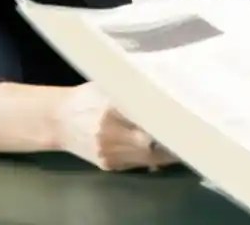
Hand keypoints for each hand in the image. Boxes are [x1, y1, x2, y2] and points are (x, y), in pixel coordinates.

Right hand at [53, 83, 177, 171]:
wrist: (57, 120)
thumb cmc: (86, 98)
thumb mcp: (106, 86)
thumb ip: (131, 89)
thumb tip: (165, 84)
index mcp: (110, 108)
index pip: (146, 117)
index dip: (166, 120)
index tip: (185, 117)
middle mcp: (109, 133)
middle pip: (149, 142)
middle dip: (171, 139)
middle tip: (192, 132)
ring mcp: (108, 152)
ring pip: (147, 158)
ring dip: (166, 153)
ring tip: (186, 143)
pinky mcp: (107, 165)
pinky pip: (136, 164)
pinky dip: (152, 158)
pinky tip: (164, 152)